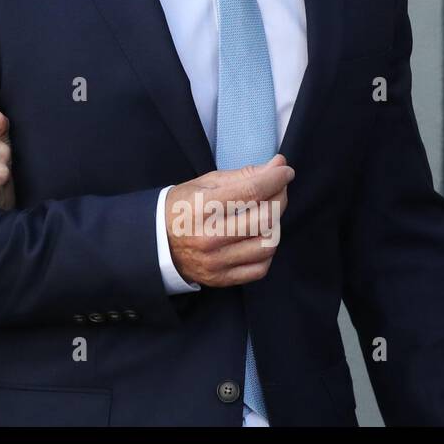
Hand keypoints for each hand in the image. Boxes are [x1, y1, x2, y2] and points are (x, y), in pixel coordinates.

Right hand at [164, 154, 293, 287]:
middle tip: (278, 190)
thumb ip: (244, 175)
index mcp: (202, 207)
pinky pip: (261, 268)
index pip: (252, 190)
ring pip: (268, 244)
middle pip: (265, 218)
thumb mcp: (206, 184)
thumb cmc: (184, 207)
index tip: (285, 171)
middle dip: (280, 198)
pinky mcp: (221, 278)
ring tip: (266, 215)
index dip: (276, 178)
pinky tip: (257, 238)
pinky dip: (266, 251)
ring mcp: (216, 261)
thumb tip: (279, 165)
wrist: (157, 242)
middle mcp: (209, 236)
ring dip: (274, 226)